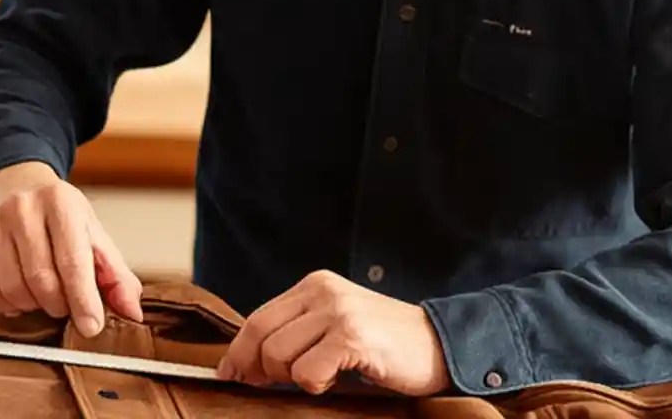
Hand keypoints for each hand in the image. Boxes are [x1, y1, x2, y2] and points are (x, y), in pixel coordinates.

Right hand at [0, 161, 142, 336]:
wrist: (11, 181)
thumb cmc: (58, 212)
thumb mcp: (92, 232)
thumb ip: (115, 273)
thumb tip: (132, 312)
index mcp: (62, 203)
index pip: (73, 262)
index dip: (83, 300)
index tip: (91, 327)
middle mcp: (24, 208)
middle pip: (42, 279)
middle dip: (60, 305)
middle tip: (67, 306)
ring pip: (14, 289)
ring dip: (35, 307)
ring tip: (46, 298)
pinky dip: (9, 306)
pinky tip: (22, 297)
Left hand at [216, 270, 449, 395]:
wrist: (440, 346)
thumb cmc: (384, 347)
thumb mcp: (334, 327)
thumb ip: (295, 334)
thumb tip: (241, 365)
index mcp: (314, 285)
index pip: (256, 319)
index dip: (238, 352)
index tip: (230, 376)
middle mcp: (323, 291)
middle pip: (259, 336)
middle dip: (260, 370)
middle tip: (280, 385)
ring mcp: (338, 312)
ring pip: (278, 356)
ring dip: (295, 379)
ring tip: (327, 375)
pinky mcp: (352, 336)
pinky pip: (307, 373)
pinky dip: (317, 385)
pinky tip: (341, 378)